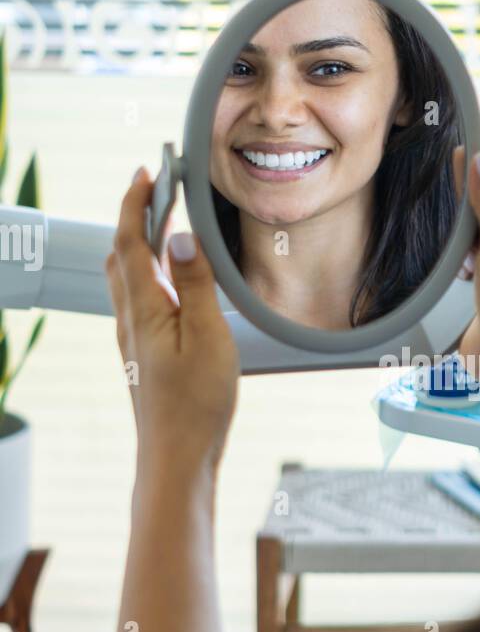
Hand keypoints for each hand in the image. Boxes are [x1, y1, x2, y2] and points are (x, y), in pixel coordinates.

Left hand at [105, 167, 238, 474]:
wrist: (177, 460)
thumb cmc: (196, 406)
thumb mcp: (207, 338)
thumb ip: (195, 284)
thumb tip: (179, 236)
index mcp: (144, 310)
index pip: (130, 241)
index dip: (136, 202)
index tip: (147, 171)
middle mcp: (130, 321)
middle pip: (121, 256)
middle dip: (134, 217)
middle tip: (156, 190)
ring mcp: (134, 341)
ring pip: (127, 279)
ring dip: (139, 245)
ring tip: (164, 225)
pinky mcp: (144, 357)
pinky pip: (140, 301)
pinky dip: (149, 274)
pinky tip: (172, 284)